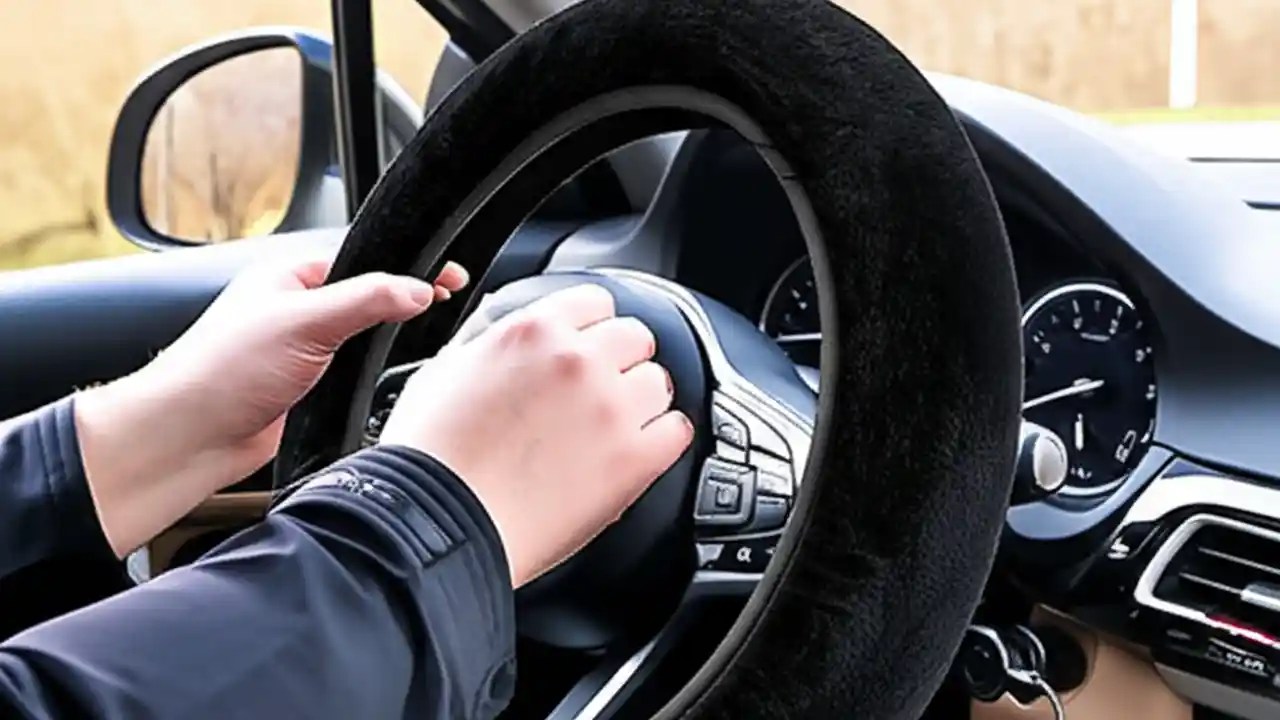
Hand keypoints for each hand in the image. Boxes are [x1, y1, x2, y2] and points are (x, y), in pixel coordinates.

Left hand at [75, 254, 467, 556]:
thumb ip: (367, 301)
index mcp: (288, 276)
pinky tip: (384, 374)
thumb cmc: (224, 370)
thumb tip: (417, 289)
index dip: (406, 268)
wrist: (192, 436)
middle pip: (365, 295)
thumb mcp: (305, 321)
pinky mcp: (303, 385)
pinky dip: (370, 370)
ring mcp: (299, 348)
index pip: (362, 260)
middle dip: (402, 299)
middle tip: (445, 300)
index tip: (446, 278)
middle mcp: (294, 307)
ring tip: (422, 333)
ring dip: (385, 337)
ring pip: (359, 334)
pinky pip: (349, 369)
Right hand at [379, 284, 693, 586]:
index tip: (589, 347)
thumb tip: (508, 334)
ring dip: (641, 401)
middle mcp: (579, 361)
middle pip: (635, 338)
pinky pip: (677, 431)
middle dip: (619, 362)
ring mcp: (611, 409)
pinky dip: (663, 439)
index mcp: (534, 331)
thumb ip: (490, 342)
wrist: (440, 523)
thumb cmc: (431, 458)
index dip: (591, 328)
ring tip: (614, 428)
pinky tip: (641, 450)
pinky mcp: (633, 460)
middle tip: (598, 393)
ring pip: (659, 382)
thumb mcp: (445, 370)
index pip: (595, 302)